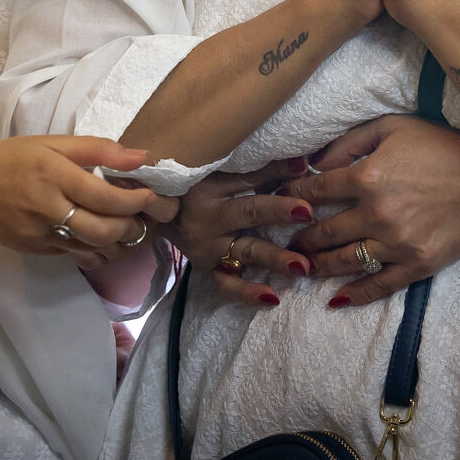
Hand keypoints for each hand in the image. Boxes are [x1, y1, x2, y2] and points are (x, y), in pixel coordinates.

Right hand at [0, 136, 176, 266]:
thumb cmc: (12, 158)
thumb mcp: (52, 142)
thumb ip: (97, 149)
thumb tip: (141, 157)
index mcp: (53, 175)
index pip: (104, 195)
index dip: (136, 200)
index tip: (155, 197)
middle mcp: (48, 208)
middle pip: (102, 229)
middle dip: (133, 227)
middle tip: (150, 218)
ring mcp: (41, 234)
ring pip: (92, 249)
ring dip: (122, 244)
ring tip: (136, 231)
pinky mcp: (37, 250)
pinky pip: (76, 256)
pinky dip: (99, 252)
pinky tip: (109, 242)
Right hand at [162, 158, 314, 307]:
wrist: (152, 212)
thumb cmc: (192, 184)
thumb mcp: (215, 170)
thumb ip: (254, 167)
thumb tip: (300, 161)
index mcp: (209, 184)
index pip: (248, 177)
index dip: (275, 170)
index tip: (303, 166)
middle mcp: (206, 216)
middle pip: (248, 212)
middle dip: (277, 211)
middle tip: (307, 211)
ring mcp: (206, 246)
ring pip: (245, 251)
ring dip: (274, 258)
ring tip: (302, 266)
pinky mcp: (205, 268)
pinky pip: (226, 285)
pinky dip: (247, 293)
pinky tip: (272, 298)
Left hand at [284, 114, 459, 307]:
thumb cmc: (441, 149)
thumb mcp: (394, 128)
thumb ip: (350, 142)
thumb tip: (315, 161)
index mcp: (368, 176)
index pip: (317, 191)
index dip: (293, 196)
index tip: (281, 202)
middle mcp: (377, 213)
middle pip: (323, 231)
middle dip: (299, 238)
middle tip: (285, 242)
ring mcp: (396, 243)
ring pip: (344, 260)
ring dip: (317, 266)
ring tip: (302, 267)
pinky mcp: (416, 264)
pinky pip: (378, 284)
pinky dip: (354, 294)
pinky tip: (336, 298)